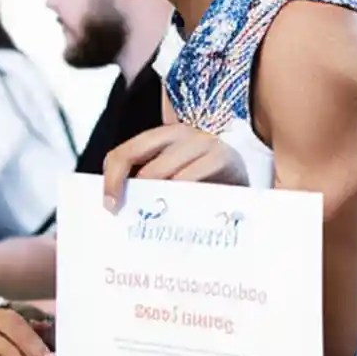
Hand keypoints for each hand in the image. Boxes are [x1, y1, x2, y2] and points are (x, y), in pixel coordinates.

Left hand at [102, 123, 247, 211]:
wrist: (245, 176)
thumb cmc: (205, 178)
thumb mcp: (173, 173)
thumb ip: (148, 181)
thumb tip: (115, 206)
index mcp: (162, 135)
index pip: (125, 153)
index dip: (112, 180)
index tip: (110, 206)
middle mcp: (182, 133)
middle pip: (146, 168)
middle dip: (138, 197)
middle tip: (137, 220)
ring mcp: (204, 143)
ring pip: (168, 177)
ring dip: (160, 202)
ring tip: (160, 222)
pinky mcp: (224, 158)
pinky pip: (193, 181)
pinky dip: (183, 201)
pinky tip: (183, 216)